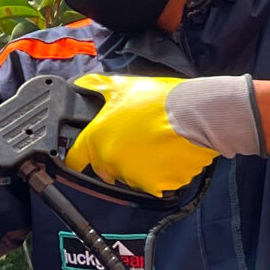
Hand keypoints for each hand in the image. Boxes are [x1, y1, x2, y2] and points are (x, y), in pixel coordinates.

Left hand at [67, 74, 219, 196]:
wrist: (193, 115)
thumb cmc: (157, 100)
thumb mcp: (122, 86)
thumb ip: (97, 87)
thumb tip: (81, 84)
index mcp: (97, 140)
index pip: (75, 160)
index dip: (77, 158)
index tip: (82, 158)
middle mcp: (111, 162)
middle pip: (105, 169)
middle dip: (115, 158)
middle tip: (134, 140)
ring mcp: (134, 177)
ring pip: (131, 176)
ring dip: (139, 166)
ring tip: (155, 142)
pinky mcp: (157, 186)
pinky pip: (155, 183)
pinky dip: (161, 173)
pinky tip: (169, 153)